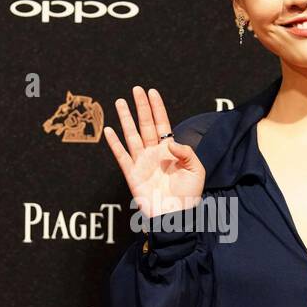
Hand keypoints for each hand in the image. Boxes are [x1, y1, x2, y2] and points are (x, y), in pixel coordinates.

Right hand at [103, 85, 204, 218]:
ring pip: (132, 135)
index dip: (157, 108)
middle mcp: (154, 154)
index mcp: (170, 151)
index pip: (162, 124)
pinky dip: (114, 144)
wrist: (176, 216)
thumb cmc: (189, 196)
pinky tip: (109, 130)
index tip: (152, 92)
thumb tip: (168, 141)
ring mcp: (142, 163)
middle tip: (136, 90)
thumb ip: (186, 152)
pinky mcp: (132, 174)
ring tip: (120, 102)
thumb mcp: (196, 170)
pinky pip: (121, 156)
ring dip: (125, 119)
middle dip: (141, 107)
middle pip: (145, 125)